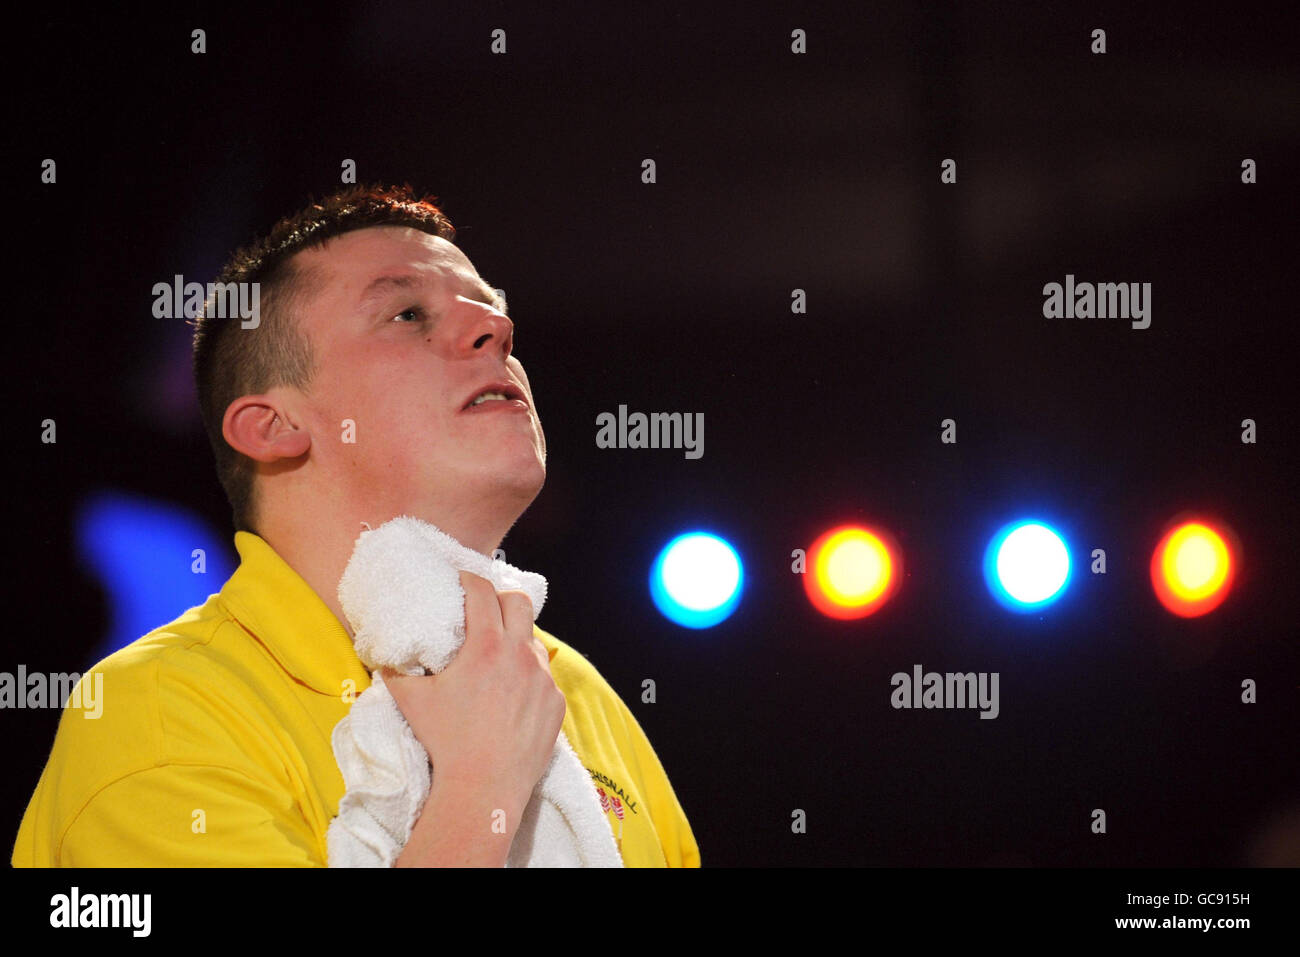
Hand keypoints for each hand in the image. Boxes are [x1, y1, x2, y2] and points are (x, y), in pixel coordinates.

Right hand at [383, 571, 565, 826]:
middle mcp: (520, 656)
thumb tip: (382, 654)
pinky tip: (512, 696)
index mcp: (486, 646)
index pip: (482, 592)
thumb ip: (395, 670)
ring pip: (534, 641)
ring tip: (497, 657)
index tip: (462, 581)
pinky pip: (544, 678)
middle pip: (519, 602)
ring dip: (516, 640)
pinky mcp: (555, 704)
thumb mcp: (410, 701)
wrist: (483, 788)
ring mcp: (543, 680)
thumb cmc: (445, 742)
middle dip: (501, 599)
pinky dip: (528, 678)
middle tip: (485, 610)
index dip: (470, 580)